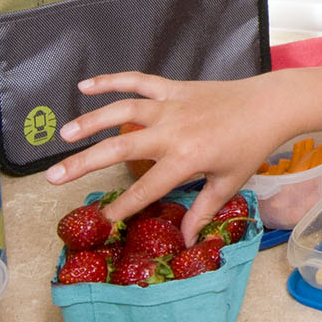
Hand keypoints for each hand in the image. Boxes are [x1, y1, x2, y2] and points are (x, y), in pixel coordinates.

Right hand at [45, 70, 288, 232]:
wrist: (268, 106)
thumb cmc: (249, 148)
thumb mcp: (228, 184)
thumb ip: (202, 211)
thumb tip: (185, 241)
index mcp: (186, 158)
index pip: (146, 188)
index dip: (123, 205)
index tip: (102, 219)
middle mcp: (173, 131)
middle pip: (120, 146)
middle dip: (84, 163)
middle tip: (54, 176)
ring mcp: (171, 105)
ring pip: (122, 110)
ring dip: (90, 121)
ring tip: (63, 136)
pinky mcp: (173, 87)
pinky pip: (138, 81)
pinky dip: (111, 80)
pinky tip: (85, 87)